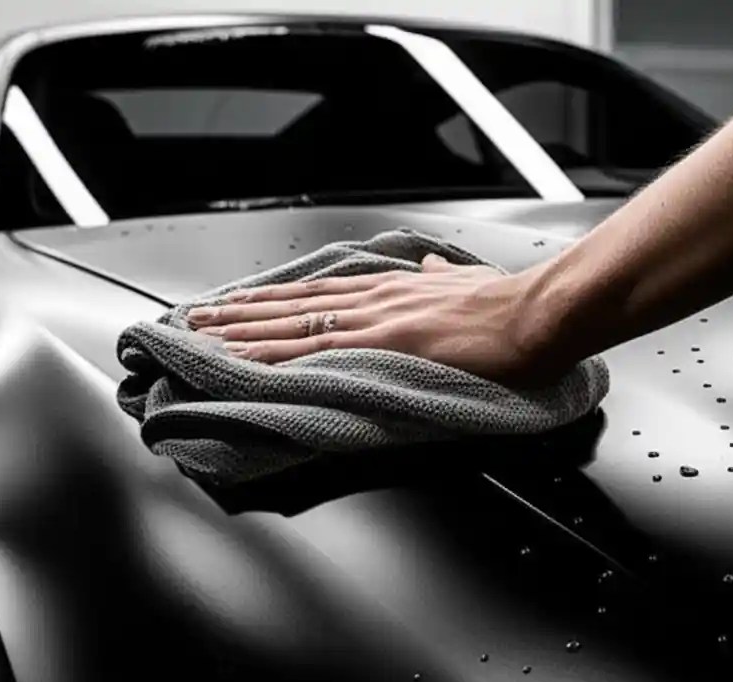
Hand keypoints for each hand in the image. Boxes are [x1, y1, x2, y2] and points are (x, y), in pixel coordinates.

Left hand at [186, 254, 557, 385]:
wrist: (533, 314)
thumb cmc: (509, 304)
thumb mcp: (466, 281)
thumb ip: (440, 278)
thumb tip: (427, 268)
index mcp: (393, 288)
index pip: (319, 293)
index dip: (276, 299)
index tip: (243, 302)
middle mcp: (374, 299)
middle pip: (294, 306)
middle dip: (243, 314)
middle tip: (199, 320)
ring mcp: (374, 321)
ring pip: (292, 326)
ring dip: (244, 333)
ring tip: (205, 339)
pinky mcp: (382, 343)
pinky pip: (315, 351)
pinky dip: (275, 356)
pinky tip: (246, 362)